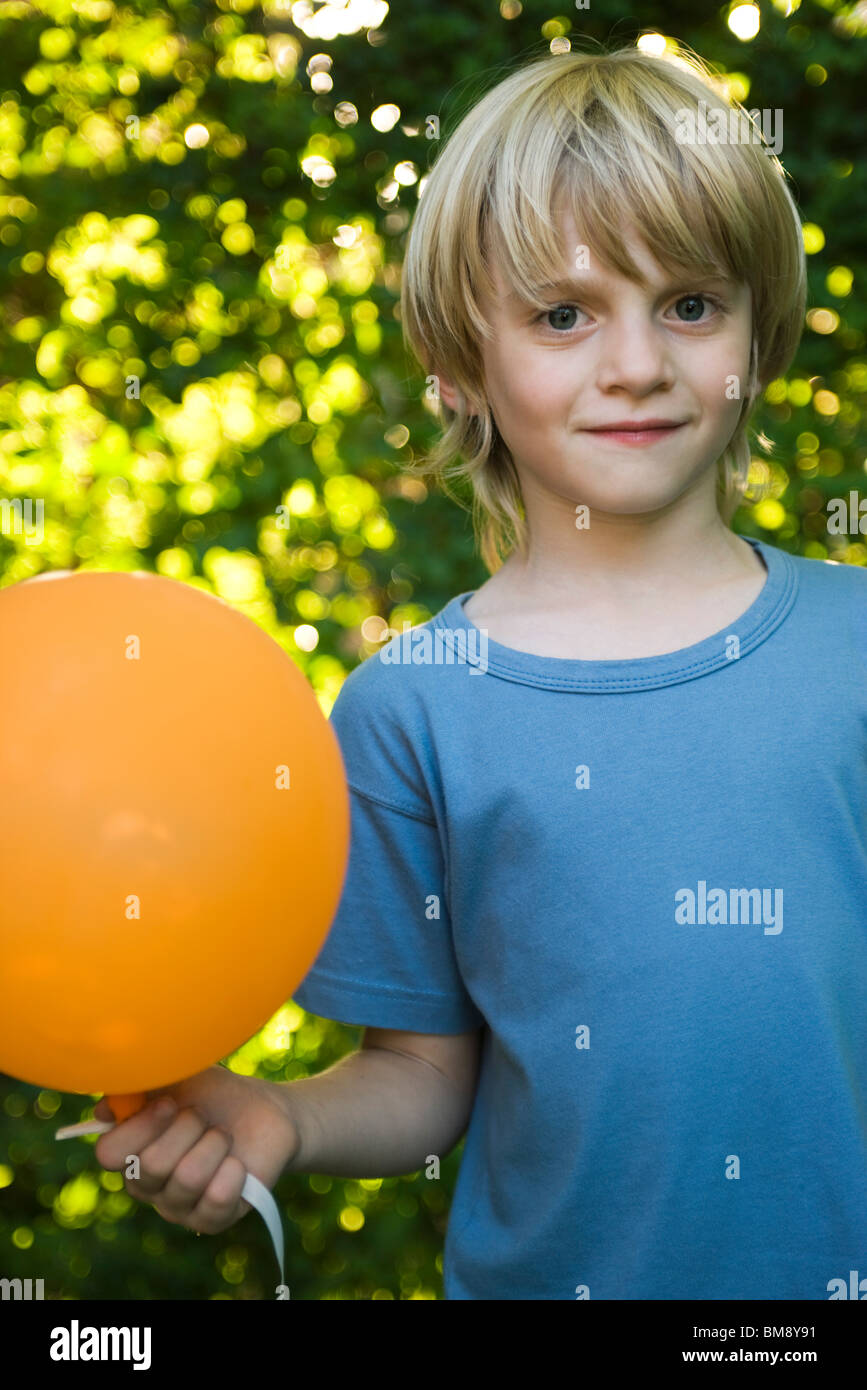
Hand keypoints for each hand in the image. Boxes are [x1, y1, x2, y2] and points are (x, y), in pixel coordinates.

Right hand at [93, 1065, 299, 1234]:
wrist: (265, 1111)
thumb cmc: (214, 1095)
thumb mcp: (178, 1078)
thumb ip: (140, 1088)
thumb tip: (104, 1112)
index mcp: (132, 1151)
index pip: (109, 1154)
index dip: (139, 1127)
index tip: (170, 1103)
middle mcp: (149, 1185)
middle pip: (151, 1166)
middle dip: (187, 1128)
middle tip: (204, 1116)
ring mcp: (179, 1207)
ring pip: (187, 1179)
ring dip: (214, 1144)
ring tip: (223, 1135)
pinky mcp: (212, 1220)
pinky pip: (217, 1199)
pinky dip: (233, 1171)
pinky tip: (238, 1163)